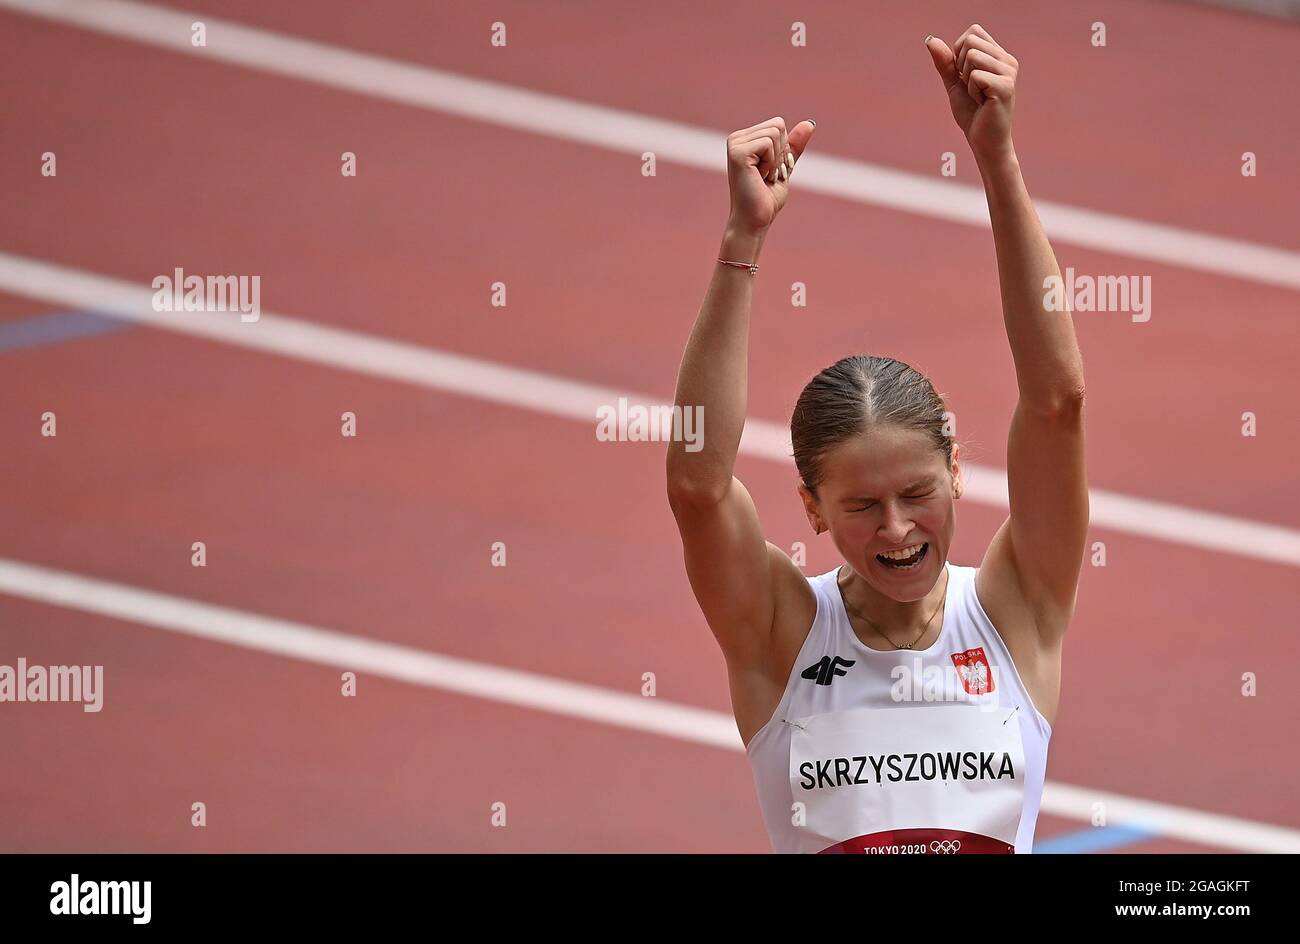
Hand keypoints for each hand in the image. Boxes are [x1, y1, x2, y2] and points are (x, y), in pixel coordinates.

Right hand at [725, 116, 815, 234]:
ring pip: (775, 132)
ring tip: (762, 177)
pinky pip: (769, 143)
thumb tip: (810, 123)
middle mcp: (736, 138)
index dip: (783, 149)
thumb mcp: (784, 167)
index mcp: (744, 139)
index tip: (770, 170)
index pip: (778, 124)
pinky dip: (771, 163)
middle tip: (766, 175)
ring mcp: (735, 144)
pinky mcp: (737, 153)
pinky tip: (759, 176)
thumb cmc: (766, 199)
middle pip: (778, 125)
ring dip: (776, 160)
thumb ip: (794, 145)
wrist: (755, 221)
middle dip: (781, 153)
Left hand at [925, 25, 1017, 161]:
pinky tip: (982, 102)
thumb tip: (930, 39)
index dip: (958, 52)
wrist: (984, 141)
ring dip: (966, 79)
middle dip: (960, 65)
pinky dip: (971, 91)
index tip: (965, 76)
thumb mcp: (954, 83)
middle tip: (972, 87)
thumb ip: (944, 62)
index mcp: (999, 56)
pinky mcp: (1005, 86)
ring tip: (978, 95)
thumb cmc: (972, 113)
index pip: (972, 32)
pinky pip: (975, 75)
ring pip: (972, 55)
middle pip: (970, 41)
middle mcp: (1007, 60)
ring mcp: (1009, 72)